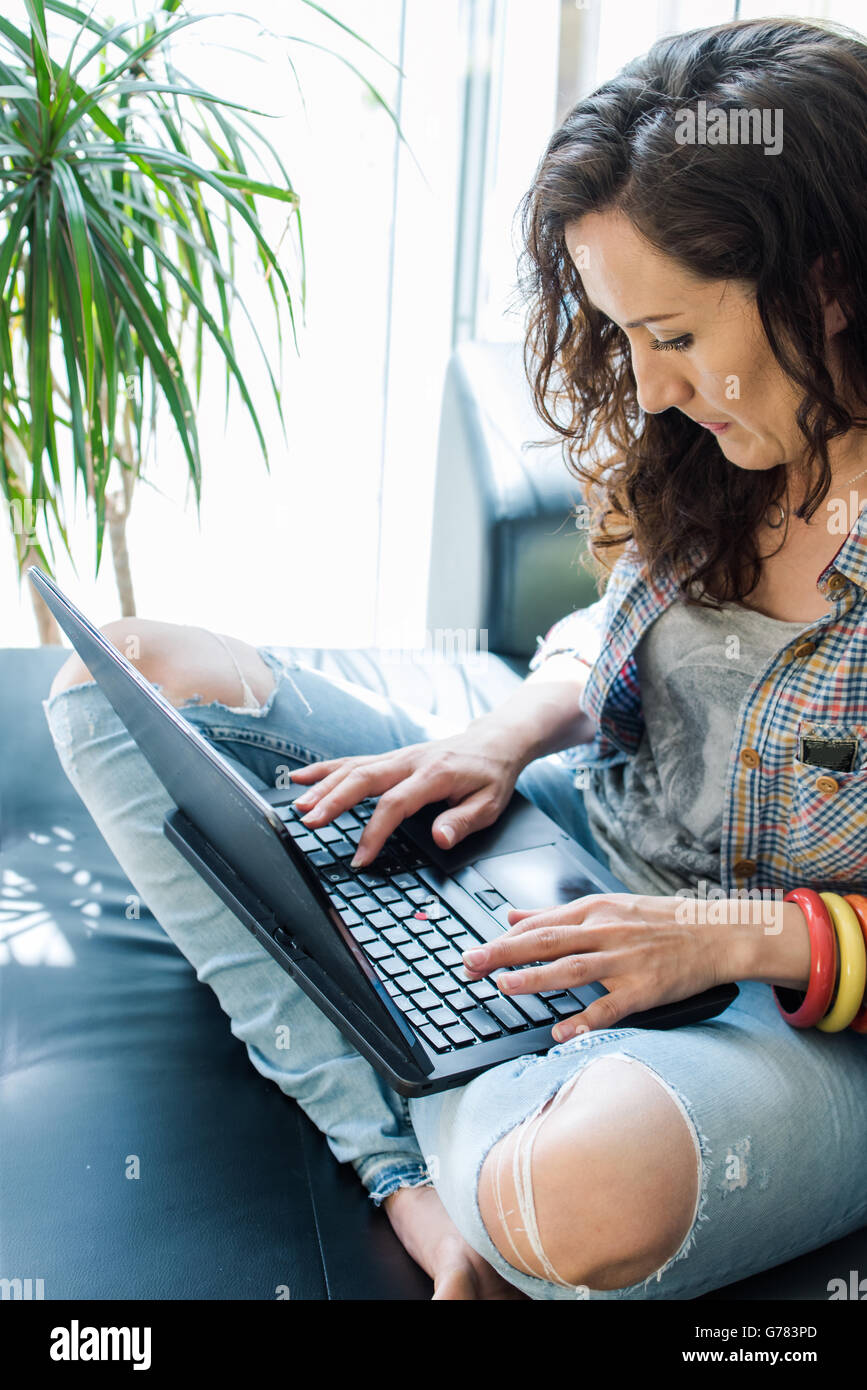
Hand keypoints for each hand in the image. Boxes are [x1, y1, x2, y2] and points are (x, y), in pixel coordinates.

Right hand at [286, 721, 525, 866]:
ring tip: (298, 805)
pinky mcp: (390, 757)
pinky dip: (325, 769)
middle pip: (363, 778)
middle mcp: (410, 762)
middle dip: (333, 800)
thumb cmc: (491, 774)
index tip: (360, 858)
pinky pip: (353, 761)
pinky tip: (301, 777)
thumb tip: (440, 839)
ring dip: (323, 785)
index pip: (395, 804)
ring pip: (353, 768)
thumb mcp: (490, 804)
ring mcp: (397, 757)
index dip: (374, 832)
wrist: (495, 741)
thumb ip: (463, 822)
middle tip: (309, 822)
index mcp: (434, 775)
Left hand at [460, 893, 727, 1038]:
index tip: (473, 951)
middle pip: (547, 941)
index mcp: (595, 910)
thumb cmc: (661, 921)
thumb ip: (555, 914)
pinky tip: (561, 1032)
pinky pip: (611, 1007)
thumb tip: (511, 915)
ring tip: (504, 986)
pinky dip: (585, 1019)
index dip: (503, 938)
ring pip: (573, 968)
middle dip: (504, 953)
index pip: (540, 924)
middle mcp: (607, 931)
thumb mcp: (607, 906)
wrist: (718, 933)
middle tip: (471, 964)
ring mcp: (626, 960)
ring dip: (537, 978)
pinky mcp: (645, 989)